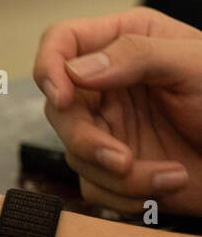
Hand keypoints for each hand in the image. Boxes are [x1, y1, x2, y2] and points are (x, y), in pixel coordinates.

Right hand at [34, 6, 201, 215]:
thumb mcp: (196, 65)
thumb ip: (137, 56)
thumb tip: (76, 69)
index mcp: (123, 43)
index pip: (61, 41)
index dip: (49, 66)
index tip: (63, 97)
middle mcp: (107, 84)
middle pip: (59, 107)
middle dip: (85, 139)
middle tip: (121, 159)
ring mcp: (110, 127)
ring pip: (74, 153)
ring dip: (119, 175)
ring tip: (171, 176)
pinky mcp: (117, 168)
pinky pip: (95, 186)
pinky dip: (128, 194)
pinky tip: (170, 184)